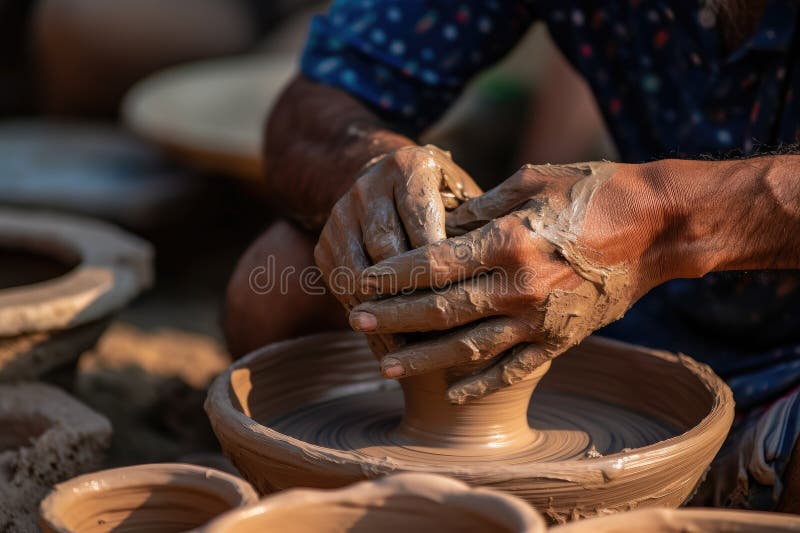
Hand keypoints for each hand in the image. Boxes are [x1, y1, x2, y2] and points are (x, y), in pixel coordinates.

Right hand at [314, 145, 481, 351]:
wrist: (385, 183)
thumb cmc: (446, 199)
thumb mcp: (465, 199)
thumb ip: (480, 228)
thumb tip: (501, 276)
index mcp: (409, 167)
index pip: (423, 221)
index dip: (442, 265)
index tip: (468, 302)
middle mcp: (367, 186)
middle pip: (387, 250)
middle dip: (413, 296)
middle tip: (444, 336)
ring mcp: (340, 215)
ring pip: (360, 274)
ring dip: (386, 316)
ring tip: (416, 352)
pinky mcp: (324, 242)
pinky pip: (342, 288)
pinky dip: (368, 319)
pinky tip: (392, 347)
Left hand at [349, 162, 668, 402]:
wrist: (658, 227)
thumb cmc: (593, 192)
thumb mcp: (531, 181)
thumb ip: (479, 207)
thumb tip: (437, 228)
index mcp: (508, 241)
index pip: (432, 265)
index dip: (392, 276)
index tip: (362, 283)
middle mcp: (519, 287)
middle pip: (440, 310)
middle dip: (393, 318)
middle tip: (356, 322)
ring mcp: (541, 320)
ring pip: (468, 348)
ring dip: (423, 358)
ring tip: (387, 364)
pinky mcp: (561, 340)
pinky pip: (513, 369)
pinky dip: (480, 382)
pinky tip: (451, 391)